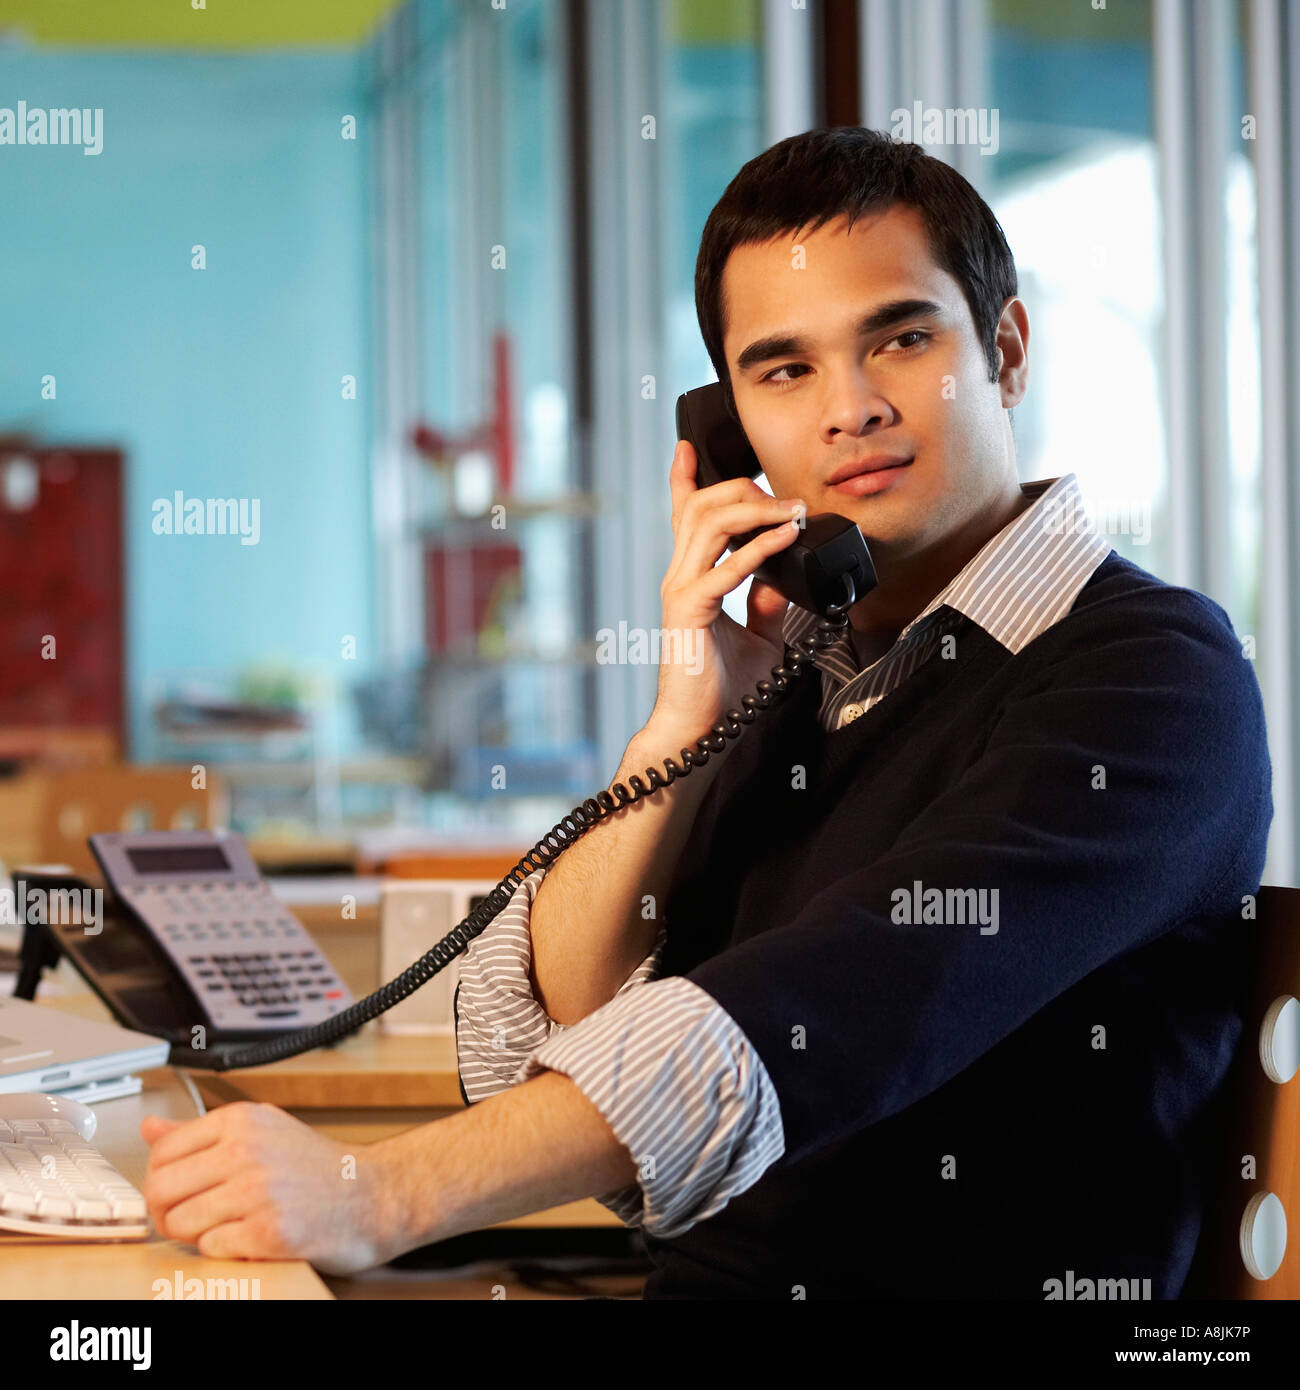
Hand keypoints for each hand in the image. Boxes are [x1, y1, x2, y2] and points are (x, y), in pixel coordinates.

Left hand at [140, 1101, 396, 1275]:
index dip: (160, 1181)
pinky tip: (249, 1237)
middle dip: (167, 1213)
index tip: (177, 1192)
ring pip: (181, 1223)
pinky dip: (225, 1250)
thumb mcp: (264, 1131)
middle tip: (188, 1219)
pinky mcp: (268, 1232)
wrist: (376, 1196)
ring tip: (226, 1227)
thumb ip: (202, 1132)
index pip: (162, 1152)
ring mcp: (258, 1191)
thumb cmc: (320, 1169)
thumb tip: (150, 1128)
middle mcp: (247, 1149)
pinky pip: (211, 1248)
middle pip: (161, 1190)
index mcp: (243, 1120)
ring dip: (197, 1234)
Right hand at [652, 439, 803, 741]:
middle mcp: (681, 576)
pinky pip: (726, 568)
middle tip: (783, 494)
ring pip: (707, 523)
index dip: (682, 479)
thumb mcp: (759, 638)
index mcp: (691, 578)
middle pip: (700, 506)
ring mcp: (682, 590)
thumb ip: (766, 604)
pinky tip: (786, 537)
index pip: (684, 517)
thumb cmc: (721, 690)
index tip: (688, 447)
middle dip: (742, 487)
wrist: (700, 730)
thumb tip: (782, 576)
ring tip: (792, 509)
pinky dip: (759, 548)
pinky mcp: (690, 611)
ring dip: (755, 509)